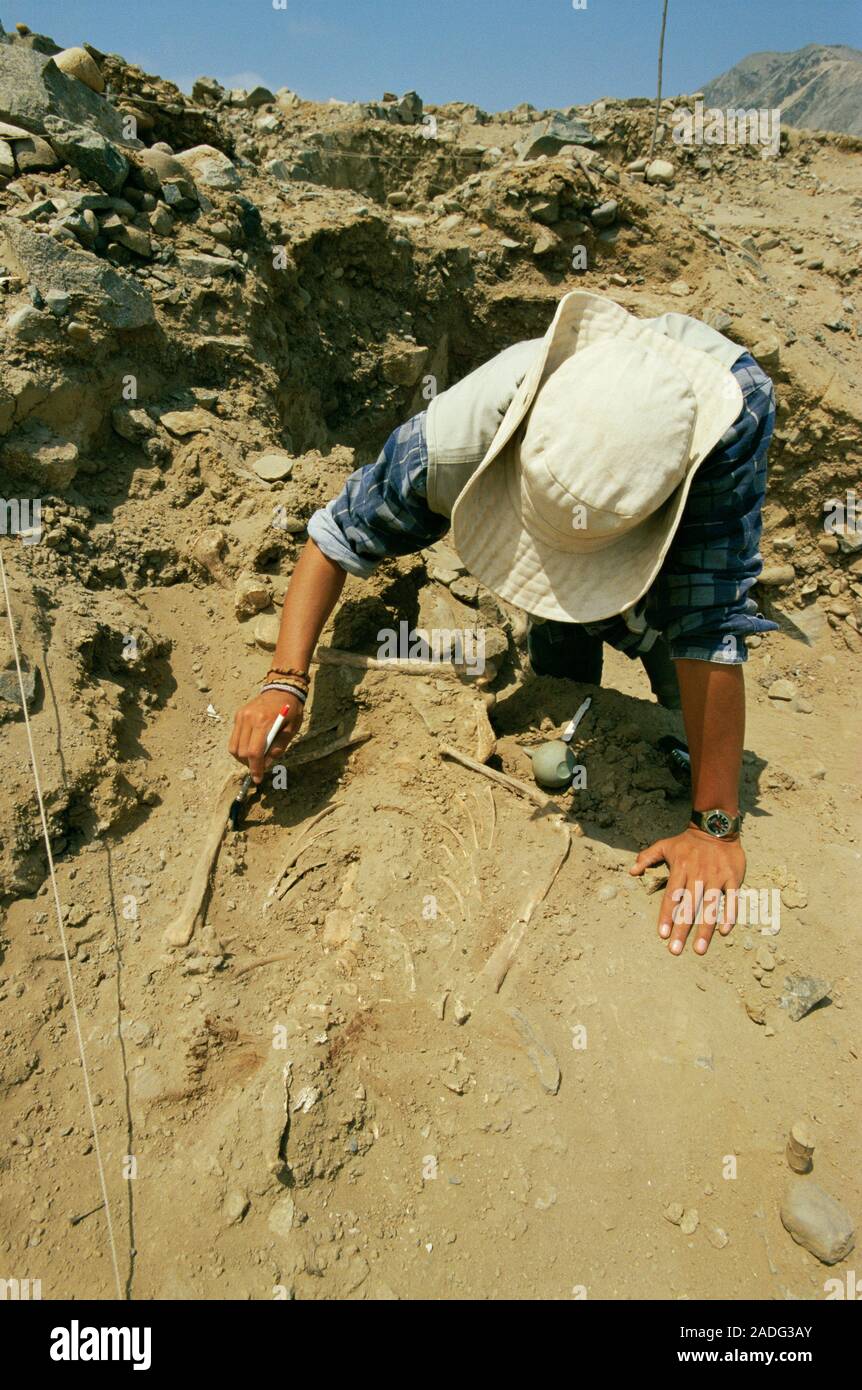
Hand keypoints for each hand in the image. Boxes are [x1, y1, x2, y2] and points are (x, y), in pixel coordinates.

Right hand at [228, 689, 303, 783]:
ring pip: (233, 746)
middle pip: (241, 751)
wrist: (282, 689)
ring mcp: (241, 716)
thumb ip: (279, 747)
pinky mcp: (238, 715)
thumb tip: (266, 764)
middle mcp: (248, 718)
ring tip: (254, 758)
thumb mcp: (292, 729)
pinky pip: (234, 737)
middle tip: (259, 767)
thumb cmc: (290, 710)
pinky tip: (251, 745)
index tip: (257, 779)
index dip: (255, 768)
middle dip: (249, 764)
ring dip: (242, 757)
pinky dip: (240, 746)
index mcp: (264, 722)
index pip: (254, 752)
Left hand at [629, 826, 745, 955]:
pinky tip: (724, 931)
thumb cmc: (688, 841)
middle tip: (675, 950)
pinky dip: (729, 914)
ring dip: (705, 929)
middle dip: (682, 929)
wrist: (716, 826)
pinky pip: (732, 899)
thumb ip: (647, 857)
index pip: (672, 897)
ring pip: (710, 906)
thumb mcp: (665, 845)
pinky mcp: (732, 877)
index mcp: (681, 869)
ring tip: (699, 949)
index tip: (662, 934)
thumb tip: (632, 871)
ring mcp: (716, 877)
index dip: (666, 916)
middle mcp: (698, 875)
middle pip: (689, 906)